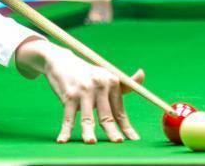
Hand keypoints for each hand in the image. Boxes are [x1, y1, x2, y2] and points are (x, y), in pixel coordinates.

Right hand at [16, 39, 142, 143]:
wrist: (64, 62)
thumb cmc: (89, 74)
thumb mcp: (107, 76)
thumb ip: (125, 83)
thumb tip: (142, 74)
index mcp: (112, 82)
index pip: (120, 110)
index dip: (126, 127)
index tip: (133, 139)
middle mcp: (100, 85)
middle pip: (106, 115)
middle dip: (112, 132)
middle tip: (118, 143)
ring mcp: (83, 91)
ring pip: (87, 118)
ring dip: (88, 131)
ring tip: (91, 142)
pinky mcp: (69, 95)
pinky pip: (68, 117)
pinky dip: (65, 130)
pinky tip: (62, 140)